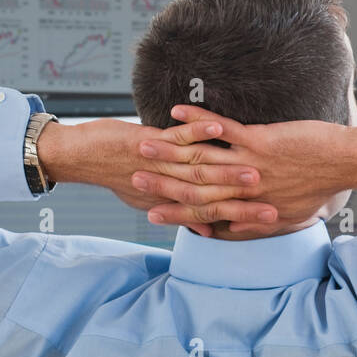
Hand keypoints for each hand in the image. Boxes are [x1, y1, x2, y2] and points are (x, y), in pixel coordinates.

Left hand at [36, 117, 276, 235]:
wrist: (80, 158)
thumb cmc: (118, 174)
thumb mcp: (149, 200)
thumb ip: (182, 214)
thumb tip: (205, 230)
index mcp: (175, 200)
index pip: (217, 212)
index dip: (246, 218)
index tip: (274, 220)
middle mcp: (171, 186)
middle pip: (215, 194)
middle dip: (247, 199)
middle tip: (276, 202)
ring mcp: (162, 163)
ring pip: (201, 166)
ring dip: (228, 167)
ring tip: (257, 167)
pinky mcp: (150, 142)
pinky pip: (179, 137)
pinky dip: (199, 130)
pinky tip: (217, 126)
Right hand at [132, 105, 352, 232]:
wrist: (346, 163)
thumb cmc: (325, 186)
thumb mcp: (295, 214)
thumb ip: (266, 222)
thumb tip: (244, 227)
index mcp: (251, 207)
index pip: (206, 213)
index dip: (177, 213)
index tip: (151, 212)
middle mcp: (246, 190)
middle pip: (196, 188)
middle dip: (161, 184)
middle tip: (132, 178)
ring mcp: (250, 165)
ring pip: (202, 160)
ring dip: (170, 151)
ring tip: (143, 145)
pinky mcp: (259, 142)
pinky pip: (222, 130)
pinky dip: (198, 121)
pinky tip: (176, 112)